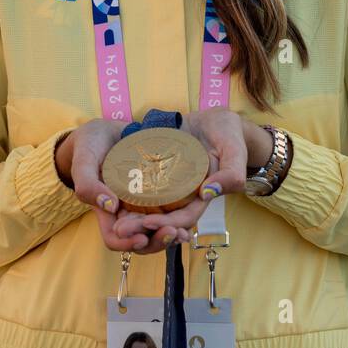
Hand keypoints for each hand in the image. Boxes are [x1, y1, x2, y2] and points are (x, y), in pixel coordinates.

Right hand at [61, 119, 194, 254]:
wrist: (106, 129)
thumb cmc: (89, 144)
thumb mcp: (84, 160)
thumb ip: (88, 184)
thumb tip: (110, 206)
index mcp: (106, 211)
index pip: (115, 238)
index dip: (127, 243)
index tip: (142, 237)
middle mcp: (126, 212)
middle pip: (141, 240)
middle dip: (157, 241)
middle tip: (172, 232)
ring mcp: (142, 204)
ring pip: (157, 229)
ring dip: (171, 233)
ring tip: (183, 231)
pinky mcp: (158, 192)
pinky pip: (169, 210)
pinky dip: (179, 216)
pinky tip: (191, 211)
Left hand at [113, 111, 268, 240]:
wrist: (214, 119)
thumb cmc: (228, 133)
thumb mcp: (235, 149)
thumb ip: (231, 173)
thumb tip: (207, 193)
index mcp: (203, 196)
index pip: (185, 218)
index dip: (167, 225)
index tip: (147, 223)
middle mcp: (184, 196)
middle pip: (163, 219)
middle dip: (143, 228)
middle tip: (121, 229)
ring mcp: (169, 186)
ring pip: (150, 209)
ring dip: (134, 219)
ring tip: (115, 222)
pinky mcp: (156, 173)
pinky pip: (142, 190)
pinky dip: (130, 198)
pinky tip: (112, 198)